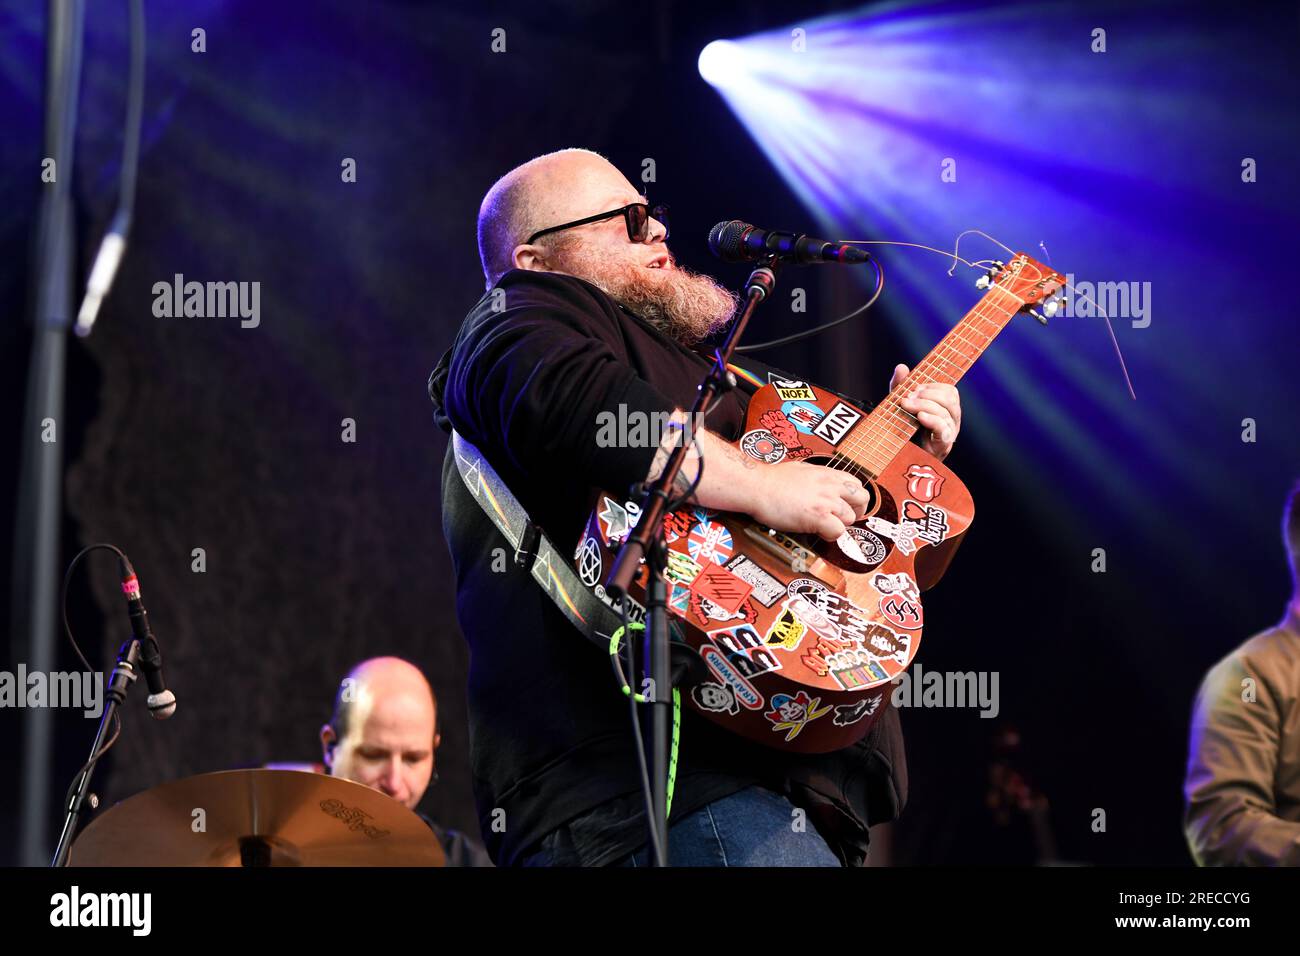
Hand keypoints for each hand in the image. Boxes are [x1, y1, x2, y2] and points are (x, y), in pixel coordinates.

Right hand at [750, 461, 871, 541]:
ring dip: (840, 525)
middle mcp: (830, 485)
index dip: (853, 498)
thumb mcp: (800, 469)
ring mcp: (826, 501)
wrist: (756, 486)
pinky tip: (818, 532)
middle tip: (843, 519)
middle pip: (862, 498)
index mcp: (826, 473)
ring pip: (851, 518)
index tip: (847, 505)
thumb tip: (816, 484)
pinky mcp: (818, 516)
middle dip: (856, 511)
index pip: (856, 483)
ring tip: (824, 526)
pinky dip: (831, 535)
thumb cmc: (770, 479)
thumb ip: (814, 477)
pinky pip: (838, 531)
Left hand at [890, 364, 960, 460]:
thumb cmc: (904, 432)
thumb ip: (901, 387)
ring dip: (924, 405)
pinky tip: (920, 417)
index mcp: (945, 410)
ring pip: (946, 412)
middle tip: (907, 398)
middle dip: (927, 394)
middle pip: (950, 399)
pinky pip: (943, 429)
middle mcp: (951, 421)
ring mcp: (949, 434)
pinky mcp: (942, 446)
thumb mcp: (900, 407)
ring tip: (906, 406)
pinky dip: (932, 420)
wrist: (899, 460)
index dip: (932, 386)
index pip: (950, 391)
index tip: (913, 389)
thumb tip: (902, 367)